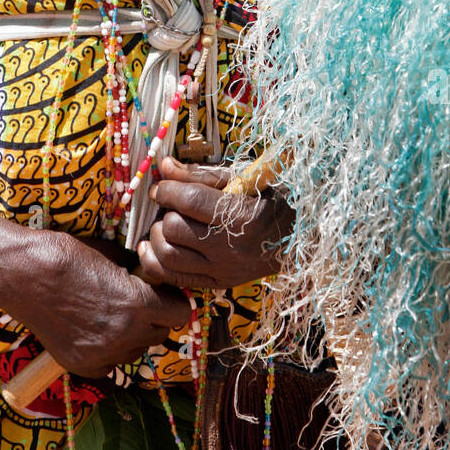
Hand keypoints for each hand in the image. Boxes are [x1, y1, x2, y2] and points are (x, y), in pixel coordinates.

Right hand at [1, 228, 190, 378]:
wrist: (23, 275)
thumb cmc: (68, 256)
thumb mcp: (113, 255)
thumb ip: (139, 274)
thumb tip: (154, 278)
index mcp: (137, 305)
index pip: (181, 312)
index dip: (173, 299)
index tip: (162, 292)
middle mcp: (124, 335)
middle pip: (161, 333)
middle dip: (155, 317)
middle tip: (137, 300)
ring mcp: (102, 354)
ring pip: (137, 350)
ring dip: (133, 335)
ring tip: (112, 314)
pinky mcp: (82, 365)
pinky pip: (111, 363)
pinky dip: (109, 350)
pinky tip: (94, 329)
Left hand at [136, 156, 292, 290]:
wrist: (298, 238)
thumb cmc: (271, 201)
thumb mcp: (243, 180)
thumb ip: (202, 174)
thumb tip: (165, 166)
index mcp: (242, 216)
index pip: (190, 201)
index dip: (167, 190)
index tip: (162, 186)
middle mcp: (231, 248)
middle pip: (175, 229)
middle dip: (164, 213)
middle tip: (169, 207)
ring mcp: (223, 270)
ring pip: (168, 257)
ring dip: (157, 237)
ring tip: (164, 226)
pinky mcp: (217, 283)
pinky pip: (173, 279)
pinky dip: (154, 263)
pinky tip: (152, 247)